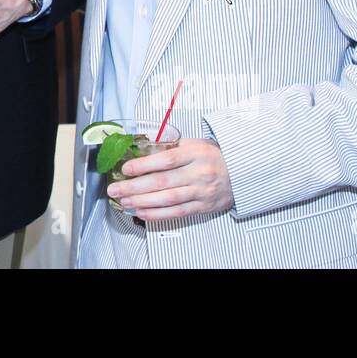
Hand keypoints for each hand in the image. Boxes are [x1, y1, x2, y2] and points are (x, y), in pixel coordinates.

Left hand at [107, 139, 233, 220]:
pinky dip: (157, 214)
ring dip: (142, 201)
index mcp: (194, 153)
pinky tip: (142, 212)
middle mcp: (198, 173)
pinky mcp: (202, 206)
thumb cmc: (212, 155)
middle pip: (162, 181)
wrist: (240, 171)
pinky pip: (177, 212)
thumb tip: (140, 149)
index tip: (126, 169)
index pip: (166, 160)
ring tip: (125, 201)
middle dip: (135, 186)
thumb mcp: (193, 143)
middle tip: (116, 189)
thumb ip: (169, 146)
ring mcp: (201, 191)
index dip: (144, 165)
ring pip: (167, 199)